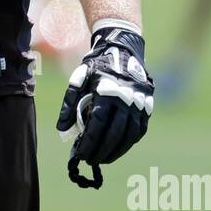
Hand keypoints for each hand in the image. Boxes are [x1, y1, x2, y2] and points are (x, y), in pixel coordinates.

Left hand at [56, 25, 153, 188]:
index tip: (80, 154)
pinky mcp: (147, 107)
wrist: (123, 49)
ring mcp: (140, 104)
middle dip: (101, 151)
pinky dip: (128, 143)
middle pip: (114, 134)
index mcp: (108, 92)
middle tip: (90, 160)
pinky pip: (138, 131)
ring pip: (128, 135)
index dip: (89, 142)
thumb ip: (69, 103)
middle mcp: (127, 99)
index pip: (97, 125)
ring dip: (116, 151)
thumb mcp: (79, 79)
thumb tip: (63, 129)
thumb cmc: (97, 66)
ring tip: (103, 159)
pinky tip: (117, 149)